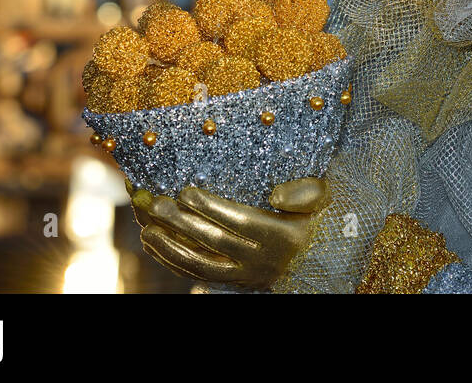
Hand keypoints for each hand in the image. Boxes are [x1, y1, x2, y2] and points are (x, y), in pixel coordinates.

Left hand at [129, 178, 327, 289]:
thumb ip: (305, 192)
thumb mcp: (324, 198)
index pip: (240, 222)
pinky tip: (156, 246)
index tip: (187, 190)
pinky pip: (200, 275)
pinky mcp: (236, 282)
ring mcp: (247, 275)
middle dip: (184, 224)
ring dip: (172, 249)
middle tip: (159, 204)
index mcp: (282, 236)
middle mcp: (262, 260)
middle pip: (216, 242)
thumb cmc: (319, 215)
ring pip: (202, 265)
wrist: (323, 254)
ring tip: (148, 230)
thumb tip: (276, 195)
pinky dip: (175, 262)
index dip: (212, 207)